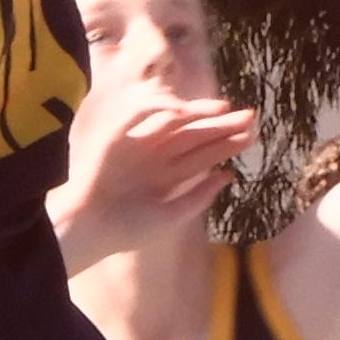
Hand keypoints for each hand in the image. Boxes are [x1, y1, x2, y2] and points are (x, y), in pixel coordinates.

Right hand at [67, 64, 256, 218]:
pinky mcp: (120, 136)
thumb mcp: (171, 218)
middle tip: (249, 116)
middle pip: (194, 136)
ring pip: (174, 124)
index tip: (251, 136)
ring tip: (224, 110)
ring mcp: (139, 145)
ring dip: (198, 114)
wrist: (88, 227)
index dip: (226, 145)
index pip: (202, 156)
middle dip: (220, 126)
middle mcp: (157, 158)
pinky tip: (184, 110)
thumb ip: (198, 198)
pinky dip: (159, 110)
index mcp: (168, 178)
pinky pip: (141, 116)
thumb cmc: (126, 229)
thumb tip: (228, 176)